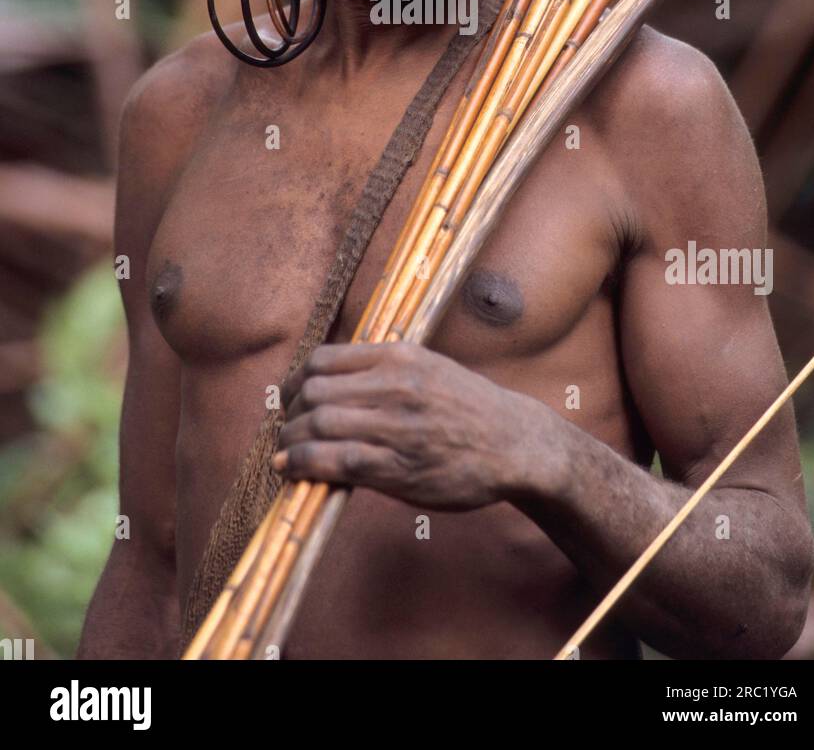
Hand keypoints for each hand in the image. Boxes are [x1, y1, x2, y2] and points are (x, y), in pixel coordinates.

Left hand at [273, 341, 546, 510]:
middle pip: (315, 392)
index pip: (323, 360)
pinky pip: (337, 461)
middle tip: (286, 428)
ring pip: (320, 425)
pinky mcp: (399, 467)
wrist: (515, 443)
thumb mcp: (429, 367)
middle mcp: (396, 386)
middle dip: (291, 413)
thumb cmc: (469, 407)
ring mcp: (397, 427)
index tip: (290, 396)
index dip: (296, 381)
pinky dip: (305, 464)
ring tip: (285, 452)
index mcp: (400, 356)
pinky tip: (292, 469)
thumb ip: (383, 369)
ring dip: (291, 440)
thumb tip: (330, 380)